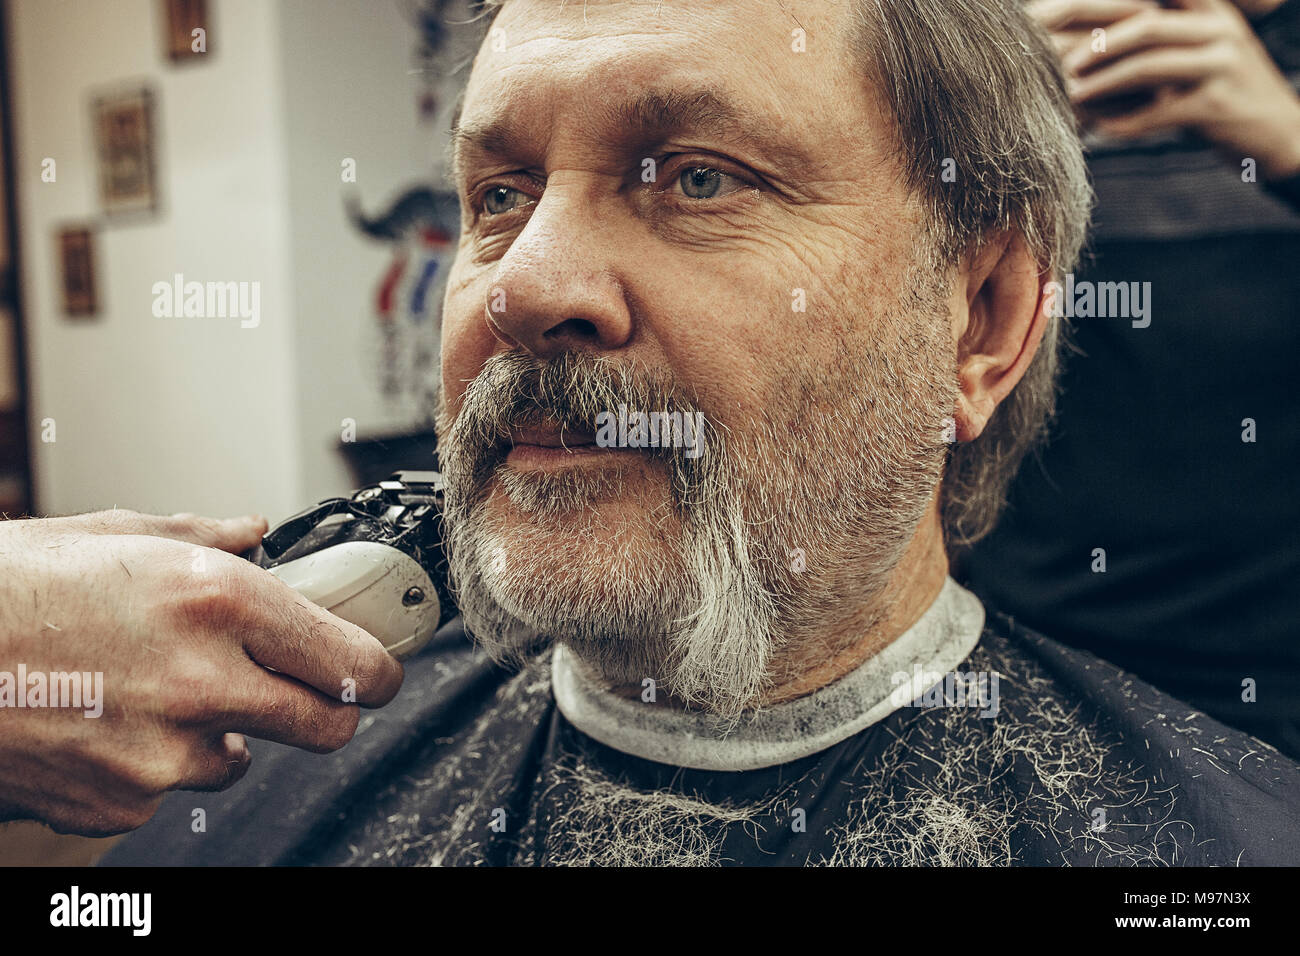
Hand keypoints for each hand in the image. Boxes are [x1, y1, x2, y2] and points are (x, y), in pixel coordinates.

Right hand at [0, 510, 403, 835]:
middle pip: (328, 725)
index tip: (381, 668)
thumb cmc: (9, 588)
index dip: (380, 667)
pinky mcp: (120, 803)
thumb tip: (257, 533)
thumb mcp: (114, 536)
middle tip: (301, 690)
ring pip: (242, 760)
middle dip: (328, 710)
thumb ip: (205, 537)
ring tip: (155, 692)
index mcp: (217, 600)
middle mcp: (203, 681)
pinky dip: (154, 763)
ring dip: (223, 734)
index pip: (352, 658)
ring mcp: (162, 752)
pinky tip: (108, 722)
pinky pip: (169, 788)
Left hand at [1046, 0, 1299, 178]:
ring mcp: (1222, 65)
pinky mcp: (1217, 106)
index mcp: (1211, 9)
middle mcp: (1219, 29)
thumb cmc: (1220, 89)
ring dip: (1103, 82)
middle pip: (1147, 24)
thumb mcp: (1201, 48)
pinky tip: (1098, 131)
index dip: (1110, 2)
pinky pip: (1158, 112)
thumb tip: (1091, 41)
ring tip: (1072, 95)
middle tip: (1064, 62)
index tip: (1067, 11)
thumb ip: (1162, 34)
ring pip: (1150, 66)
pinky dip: (1123, 122)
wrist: (1276, 130)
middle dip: (1099, 43)